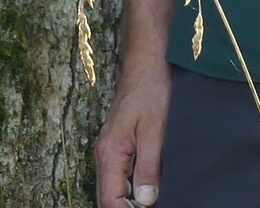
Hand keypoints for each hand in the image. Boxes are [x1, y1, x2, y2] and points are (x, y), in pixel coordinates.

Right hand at [94, 62, 169, 206]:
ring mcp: (109, 149)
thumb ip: (148, 168)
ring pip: (113, 187)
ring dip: (128, 201)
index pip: (110, 200)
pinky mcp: (118, 145)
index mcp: (110, 153)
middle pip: (108, 197)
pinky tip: (147, 190)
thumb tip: (146, 200)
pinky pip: (119, 175)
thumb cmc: (151, 92)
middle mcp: (104, 154)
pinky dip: (129, 189)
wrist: (147, 64)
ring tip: (151, 203)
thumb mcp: (155, 132)